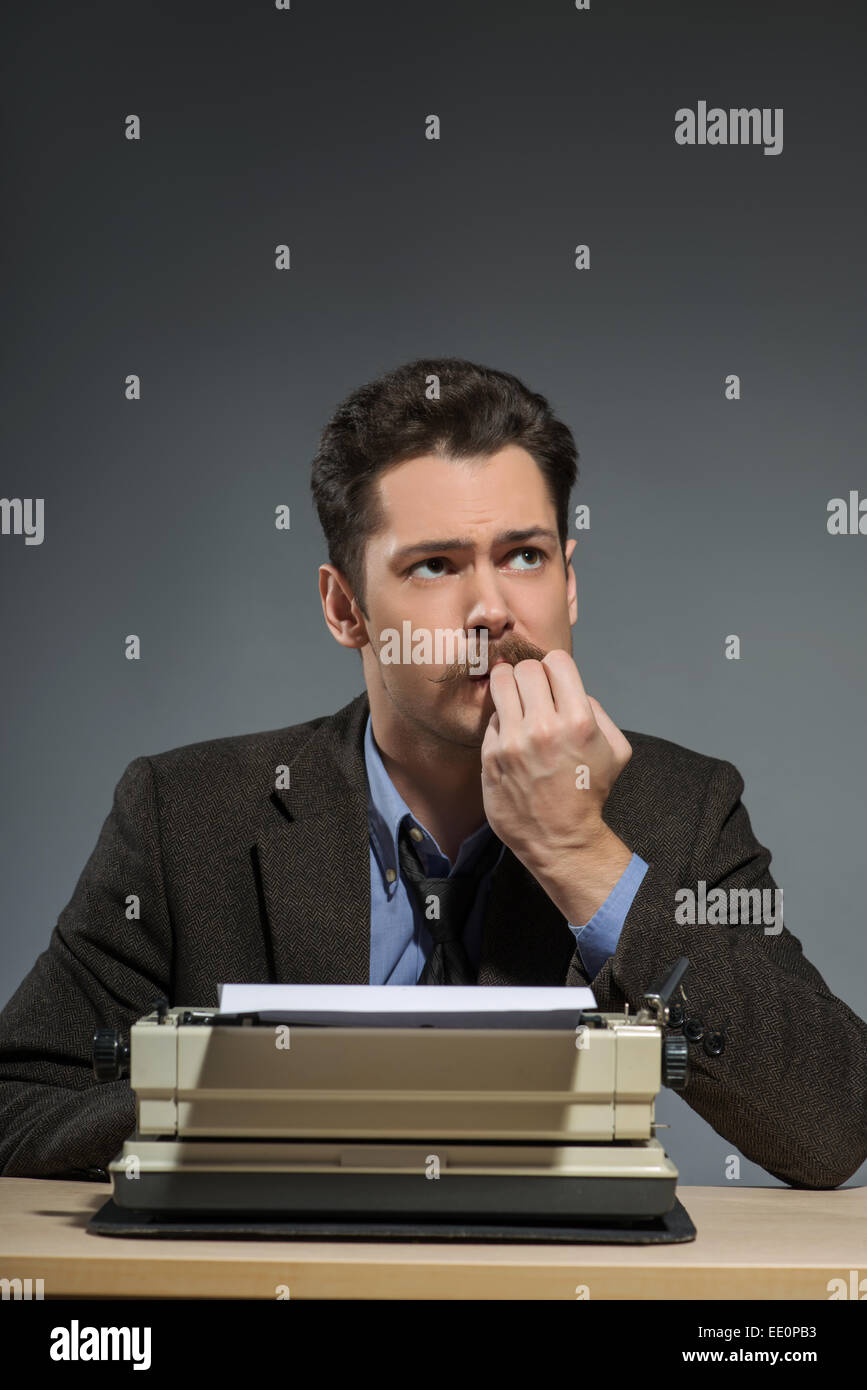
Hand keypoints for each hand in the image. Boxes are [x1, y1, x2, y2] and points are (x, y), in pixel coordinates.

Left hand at [480, 649, 632, 872]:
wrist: (560, 838)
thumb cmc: (588, 793)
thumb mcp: (616, 751)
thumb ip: (598, 711)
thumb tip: (572, 689)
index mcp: (578, 721)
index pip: (556, 661)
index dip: (556, 667)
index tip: (554, 680)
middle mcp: (543, 727)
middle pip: (525, 668)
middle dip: (530, 675)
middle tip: (532, 689)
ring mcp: (513, 742)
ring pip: (500, 684)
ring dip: (508, 687)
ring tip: (514, 698)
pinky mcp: (491, 756)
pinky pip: (492, 719)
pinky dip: (501, 722)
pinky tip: (511, 736)